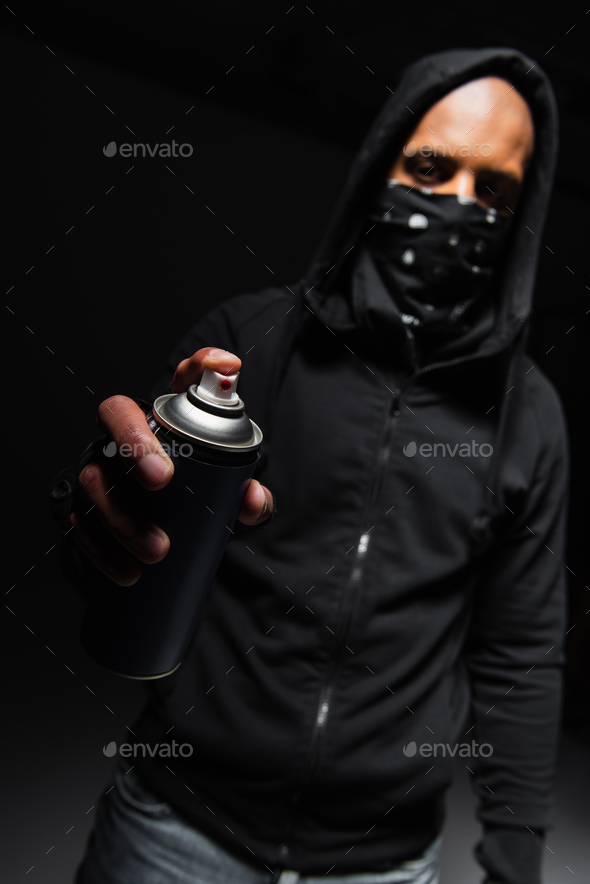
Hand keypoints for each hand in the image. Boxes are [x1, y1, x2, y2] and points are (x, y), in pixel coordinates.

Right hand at [70, 347, 273, 585]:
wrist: (158, 536)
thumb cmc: (193, 497)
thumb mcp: (223, 493)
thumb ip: (243, 493)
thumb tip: (252, 500)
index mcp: (168, 419)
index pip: (181, 378)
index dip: (201, 366)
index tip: (227, 369)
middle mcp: (126, 433)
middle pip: (116, 415)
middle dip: (135, 444)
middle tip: (163, 481)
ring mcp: (99, 467)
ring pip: (93, 478)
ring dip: (123, 516)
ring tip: (157, 549)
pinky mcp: (82, 506)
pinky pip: (80, 523)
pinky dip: (103, 550)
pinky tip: (128, 572)